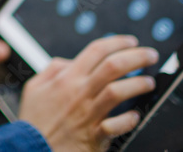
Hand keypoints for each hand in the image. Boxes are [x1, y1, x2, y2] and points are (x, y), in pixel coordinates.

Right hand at [18, 35, 158, 151]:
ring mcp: (89, 113)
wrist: (31, 149)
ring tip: (149, 82)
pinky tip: (135, 115)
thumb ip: (52, 69)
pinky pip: (117, 125)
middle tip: (150, 56)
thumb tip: (70, 61)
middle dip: (137, 57)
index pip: (96, 50)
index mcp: (67, 78)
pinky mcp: (95, 135)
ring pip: (118, 91)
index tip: (130, 41)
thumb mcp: (34, 87)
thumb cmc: (33, 121)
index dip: (117, 42)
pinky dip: (129, 119)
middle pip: (113, 66)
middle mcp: (80, 92)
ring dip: (138, 84)